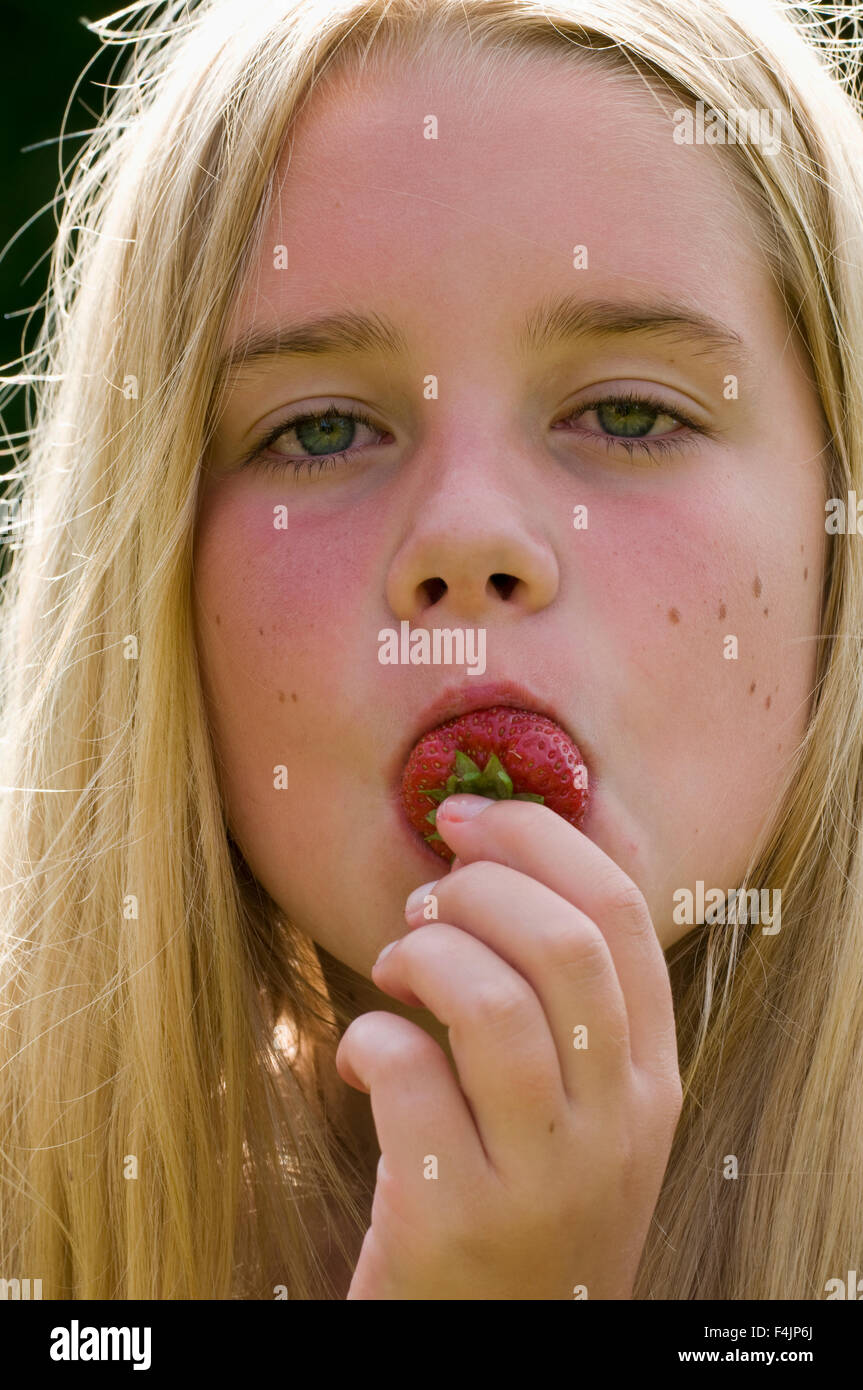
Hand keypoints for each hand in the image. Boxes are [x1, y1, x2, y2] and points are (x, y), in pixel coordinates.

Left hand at [335, 794, 682, 1298]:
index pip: (623, 916)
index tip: (470, 817)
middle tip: (427, 898)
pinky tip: (358, 1060)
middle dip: (479, 887)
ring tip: (396, 972)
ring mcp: (543, 1178)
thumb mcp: (582, 1117)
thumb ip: (564, 1014)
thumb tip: (484, 868)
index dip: (541, 842)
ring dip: (423, 955)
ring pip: (488, 1000)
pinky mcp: (457, 1220)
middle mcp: (615, 1125)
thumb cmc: (524, 1209)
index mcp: (650, 1080)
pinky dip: (367, 1039)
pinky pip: (406, 1075)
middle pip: (561, 942)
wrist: (497, 1354)